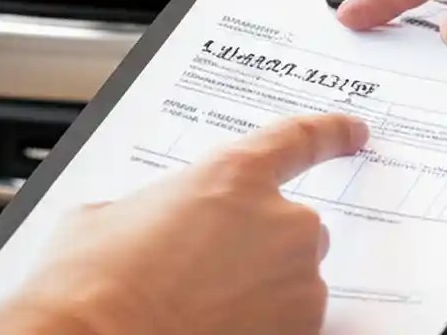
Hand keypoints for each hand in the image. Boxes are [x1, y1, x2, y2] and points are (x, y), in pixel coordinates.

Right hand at [0, 113, 369, 334]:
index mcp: (234, 177)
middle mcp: (282, 223)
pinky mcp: (302, 331)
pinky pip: (291, 320)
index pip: (300, 140)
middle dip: (258, 243)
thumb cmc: (91, 285)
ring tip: (200, 305)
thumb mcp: (106, 215)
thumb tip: (149, 220)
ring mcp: (298, 282)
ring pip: (292, 278)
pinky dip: (264, 324)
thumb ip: (154, 204)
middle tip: (204, 267)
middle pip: (292, 224)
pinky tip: (215, 326)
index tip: (355, 132)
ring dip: (260, 287)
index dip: (331, 133)